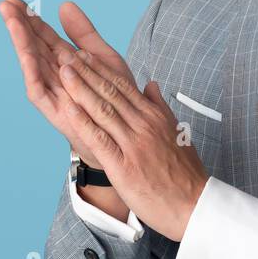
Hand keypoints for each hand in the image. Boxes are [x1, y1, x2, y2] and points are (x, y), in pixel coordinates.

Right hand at [0, 0, 135, 167]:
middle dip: (19, 25)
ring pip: (32, 63)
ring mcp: (53, 92)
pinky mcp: (54, 110)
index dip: (31, 18)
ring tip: (11, 21)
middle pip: (33, 46)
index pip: (44, 36)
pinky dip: (33, 71)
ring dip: (21, 42)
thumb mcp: (101, 57)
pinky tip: (27, 54)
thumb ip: (83, 32)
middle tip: (6, 3)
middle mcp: (55, 75)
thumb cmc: (112, 97)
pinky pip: (39, 89)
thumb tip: (64, 4)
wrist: (122, 135)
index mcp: (65, 61)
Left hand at [58, 48, 208, 240]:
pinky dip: (83, 121)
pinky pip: (100, 139)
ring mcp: (134, 144)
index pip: (123, 87)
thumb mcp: (177, 132)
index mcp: (155, 117)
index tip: (84, 55)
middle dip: (86, 72)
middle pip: (110, 92)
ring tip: (63, 72)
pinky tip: (68, 108)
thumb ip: (161, 107)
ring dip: (81, 89)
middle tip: (65, 54)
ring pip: (103, 110)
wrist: (194, 205)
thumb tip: (151, 84)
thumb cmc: (185, 174)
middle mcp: (144, 125)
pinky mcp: (124, 165)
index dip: (101, 70)